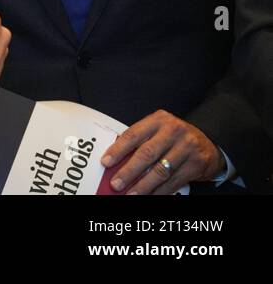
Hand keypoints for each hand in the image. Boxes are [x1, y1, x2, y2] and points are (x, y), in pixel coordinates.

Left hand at [100, 110, 221, 193]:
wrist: (208, 141)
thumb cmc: (176, 136)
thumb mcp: (158, 130)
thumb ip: (140, 141)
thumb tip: (117, 160)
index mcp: (158, 120)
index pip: (133, 135)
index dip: (118, 150)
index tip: (106, 162)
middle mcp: (173, 131)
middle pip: (146, 154)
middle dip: (129, 171)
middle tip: (116, 183)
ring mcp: (187, 147)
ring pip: (160, 171)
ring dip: (143, 185)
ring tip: (131, 193)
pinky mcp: (196, 163)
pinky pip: (174, 181)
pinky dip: (160, 191)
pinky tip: (149, 195)